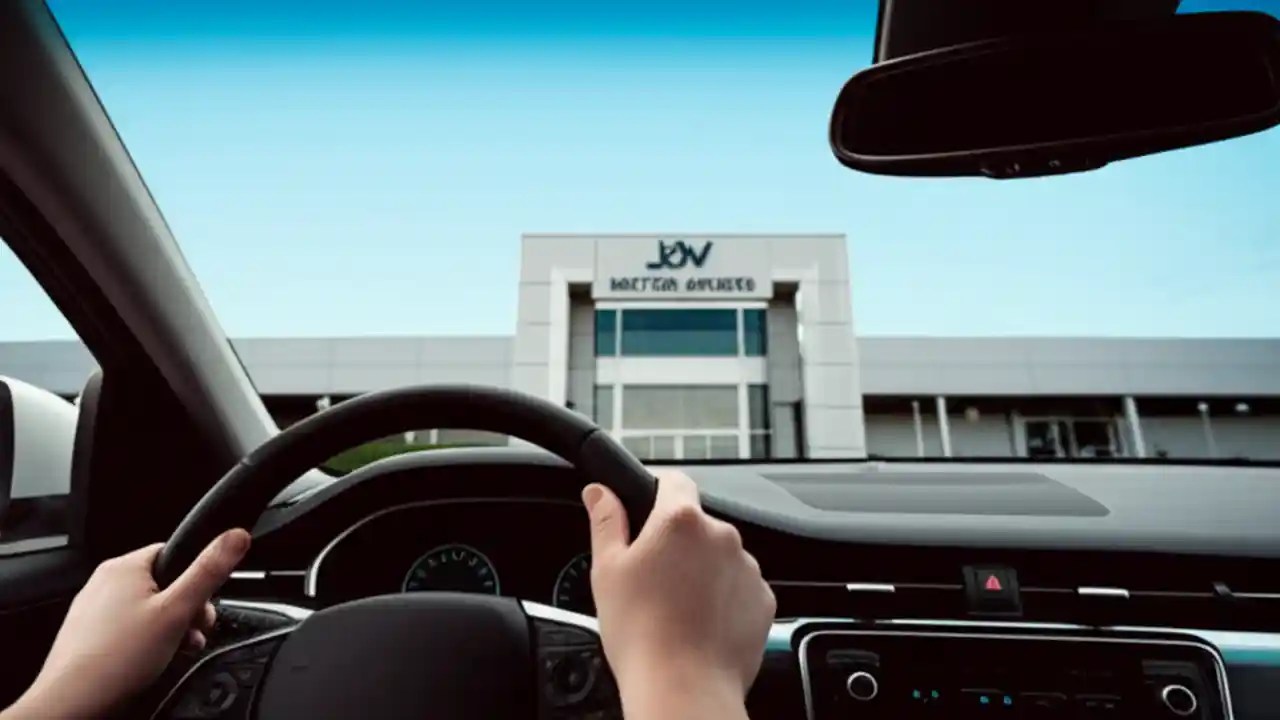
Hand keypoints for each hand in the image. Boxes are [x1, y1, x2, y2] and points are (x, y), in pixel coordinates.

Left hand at [4, 530, 250, 718]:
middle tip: (192, 633)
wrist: (73, 702)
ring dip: (169, 628)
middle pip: (163, 584)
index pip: (174, 554)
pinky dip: (144, 641)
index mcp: (124, 566)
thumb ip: (208, 572)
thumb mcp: (177, 611)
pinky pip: (127, 627)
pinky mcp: (88, 634)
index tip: (204, 605)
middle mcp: (104, 582)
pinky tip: (149, 660)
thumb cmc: (119, 658)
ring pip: (146, 608)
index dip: (197, 579)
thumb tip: (235, 536)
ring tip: (173, 651)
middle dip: (185, 610)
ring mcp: (92, 609)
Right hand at [583, 470, 774, 719]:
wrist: (683, 689)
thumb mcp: (607, 571)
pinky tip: (699, 623)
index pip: (674, 481)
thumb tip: (600, 492)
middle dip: (676, 544)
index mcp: (680, 521)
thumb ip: (606, 522)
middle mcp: (722, 536)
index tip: (647, 509)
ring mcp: (747, 568)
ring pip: (719, 557)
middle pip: (696, 525)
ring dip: (701, 571)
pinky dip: (722, 599)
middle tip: (651, 578)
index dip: (658, 490)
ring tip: (675, 608)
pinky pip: (739, 588)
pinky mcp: (762, 600)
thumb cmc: (641, 633)